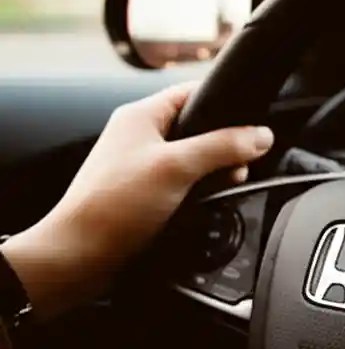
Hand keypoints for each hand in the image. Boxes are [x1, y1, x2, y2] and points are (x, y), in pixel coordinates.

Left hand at [1, 82, 273, 317]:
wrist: (80, 256)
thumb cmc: (112, 206)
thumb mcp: (178, 167)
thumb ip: (223, 147)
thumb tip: (261, 135)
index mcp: (141, 115)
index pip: (194, 93)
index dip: (225, 105)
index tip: (251, 125)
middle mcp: (141, 137)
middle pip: (200, 129)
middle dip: (225, 148)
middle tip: (235, 167)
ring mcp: (142, 167)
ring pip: (195, 160)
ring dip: (213, 174)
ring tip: (217, 189)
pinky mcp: (145, 194)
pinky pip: (184, 185)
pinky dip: (199, 193)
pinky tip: (201, 206)